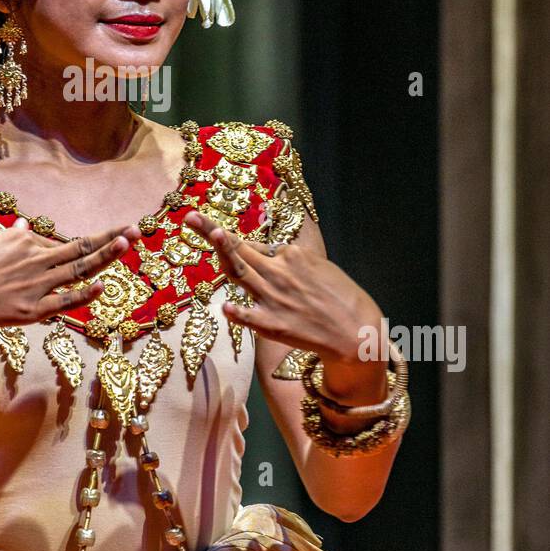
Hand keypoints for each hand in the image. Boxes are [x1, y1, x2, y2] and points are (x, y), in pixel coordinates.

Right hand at [0, 220, 139, 357]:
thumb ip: (6, 237)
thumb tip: (24, 226)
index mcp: (20, 239)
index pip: (54, 242)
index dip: (75, 244)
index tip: (97, 239)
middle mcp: (33, 257)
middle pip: (79, 246)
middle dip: (110, 238)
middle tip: (136, 229)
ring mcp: (36, 285)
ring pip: (79, 268)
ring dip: (107, 256)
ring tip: (129, 243)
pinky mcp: (33, 311)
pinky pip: (66, 300)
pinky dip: (86, 294)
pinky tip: (104, 286)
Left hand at [183, 209, 382, 367]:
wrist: (358, 332)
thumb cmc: (343, 299)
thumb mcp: (321, 267)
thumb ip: (296, 260)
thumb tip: (278, 253)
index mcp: (293, 255)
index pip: (257, 247)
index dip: (240, 246)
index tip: (218, 233)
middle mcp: (279, 272)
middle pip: (240, 248)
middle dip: (213, 232)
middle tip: (191, 217)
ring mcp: (274, 298)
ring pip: (239, 272)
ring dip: (220, 253)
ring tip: (205, 235)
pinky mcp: (274, 325)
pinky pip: (249, 317)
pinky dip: (237, 313)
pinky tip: (224, 308)